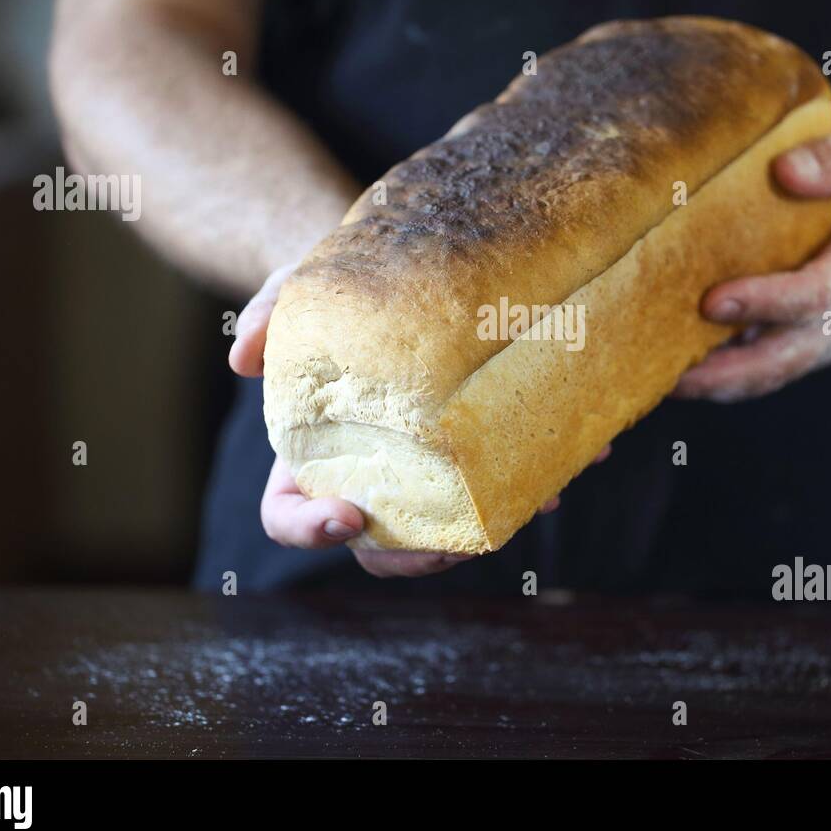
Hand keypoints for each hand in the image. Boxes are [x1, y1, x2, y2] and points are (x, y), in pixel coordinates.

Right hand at [231, 264, 608, 576]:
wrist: (394, 274)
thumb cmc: (331, 295)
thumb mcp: (293, 289)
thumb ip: (268, 314)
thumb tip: (241, 356)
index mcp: (307, 456)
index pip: (289, 517)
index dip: (311, 530)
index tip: (350, 517)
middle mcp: (366, 477)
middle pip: (376, 545)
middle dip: (413, 556)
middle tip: (450, 547)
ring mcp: (423, 471)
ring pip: (451, 523)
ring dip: (492, 528)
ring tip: (533, 506)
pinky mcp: (475, 450)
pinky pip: (506, 478)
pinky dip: (544, 473)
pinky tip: (589, 454)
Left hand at [675, 126, 830, 401]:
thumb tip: (783, 169)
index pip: (820, 294)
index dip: (768, 301)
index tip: (714, 300)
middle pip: (785, 359)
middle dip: (724, 372)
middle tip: (666, 371)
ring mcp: (828, 342)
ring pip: (770, 376)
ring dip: (713, 386)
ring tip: (654, 381)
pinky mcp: (808, 350)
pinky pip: (764, 372)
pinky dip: (719, 381)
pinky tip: (670, 371)